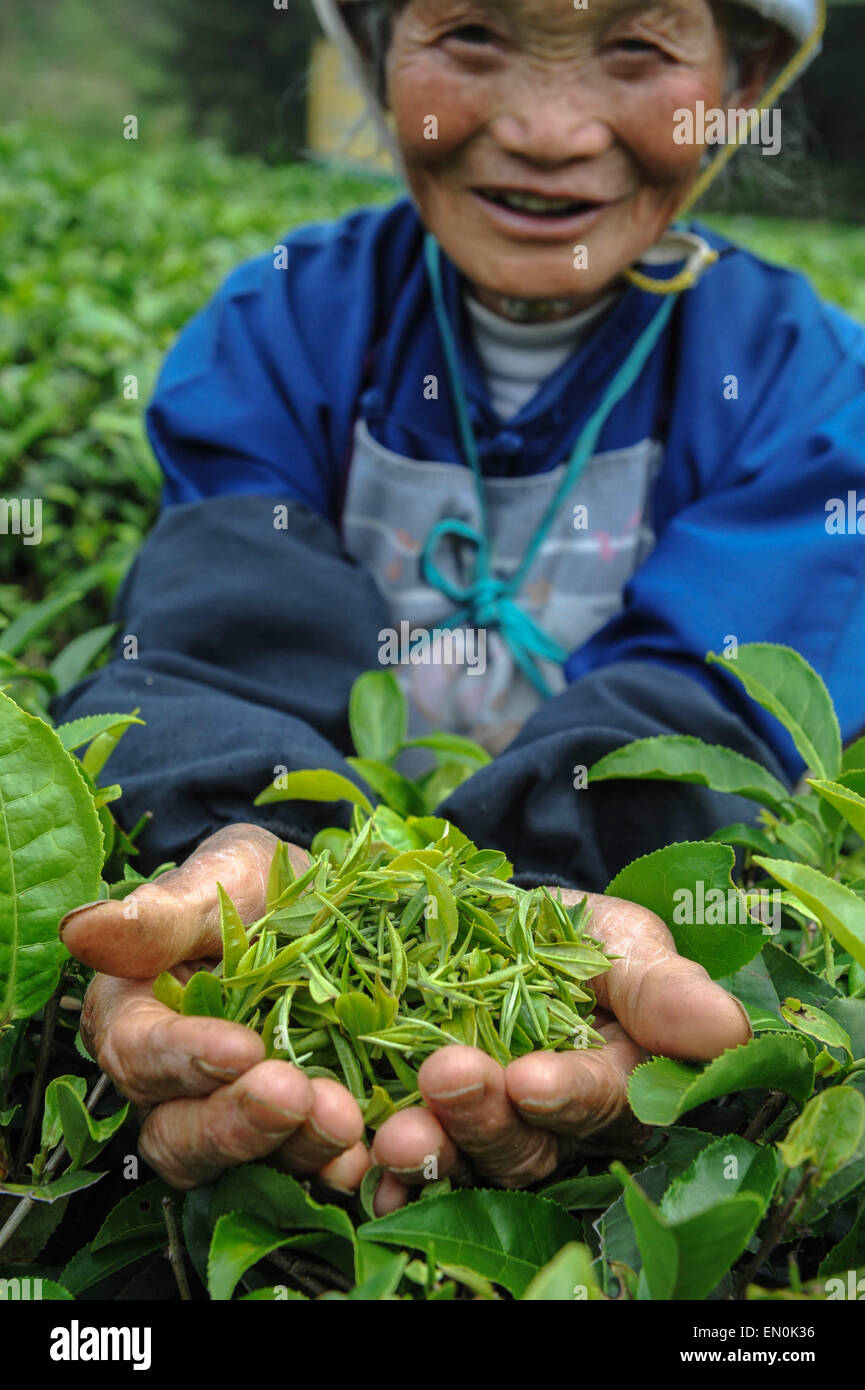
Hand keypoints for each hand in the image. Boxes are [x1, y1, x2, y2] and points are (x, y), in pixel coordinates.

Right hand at [59, 825, 372, 1193]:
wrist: (324, 901)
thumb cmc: (254, 883)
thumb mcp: (219, 877)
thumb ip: (161, 915)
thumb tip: (79, 928)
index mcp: (135, 1019)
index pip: (141, 1054)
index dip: (185, 1058)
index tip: (239, 1048)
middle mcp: (173, 1086)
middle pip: (181, 1133)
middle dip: (239, 1122)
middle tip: (294, 1095)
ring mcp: (237, 1116)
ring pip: (244, 1163)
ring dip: (294, 1149)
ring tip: (344, 1119)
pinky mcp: (297, 1132)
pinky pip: (308, 1168)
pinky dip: (337, 1168)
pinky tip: (368, 1155)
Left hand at [368, 890, 751, 1212]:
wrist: (487, 920)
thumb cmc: (573, 933)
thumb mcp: (621, 939)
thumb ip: (662, 987)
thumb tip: (730, 1031)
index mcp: (612, 1084)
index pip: (598, 1101)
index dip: (567, 1095)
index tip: (532, 1078)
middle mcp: (548, 1127)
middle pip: (525, 1147)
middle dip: (485, 1119)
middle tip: (446, 1077)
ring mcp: (480, 1131)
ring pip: (462, 1161)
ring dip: (431, 1153)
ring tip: (396, 1136)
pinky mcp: (417, 1124)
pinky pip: (403, 1167)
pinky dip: (382, 1176)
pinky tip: (360, 1169)